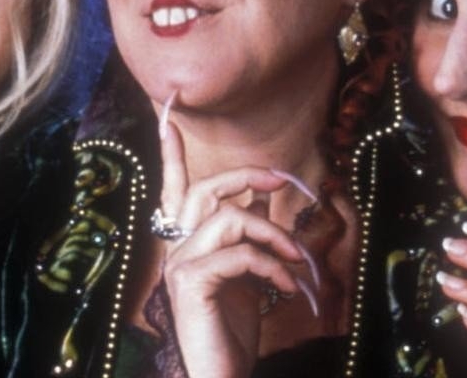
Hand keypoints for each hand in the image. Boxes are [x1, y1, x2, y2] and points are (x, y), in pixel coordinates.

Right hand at [156, 94, 320, 377]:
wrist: (222, 375)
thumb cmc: (233, 327)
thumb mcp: (251, 271)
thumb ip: (254, 231)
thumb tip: (268, 192)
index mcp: (189, 243)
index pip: (175, 189)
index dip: (172, 153)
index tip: (169, 115)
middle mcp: (177, 249)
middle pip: (205, 190)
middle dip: (246, 176)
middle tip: (282, 179)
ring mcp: (181, 265)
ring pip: (229, 218)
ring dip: (274, 234)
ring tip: (297, 260)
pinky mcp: (192, 284)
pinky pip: (239, 254)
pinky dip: (272, 266)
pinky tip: (287, 287)